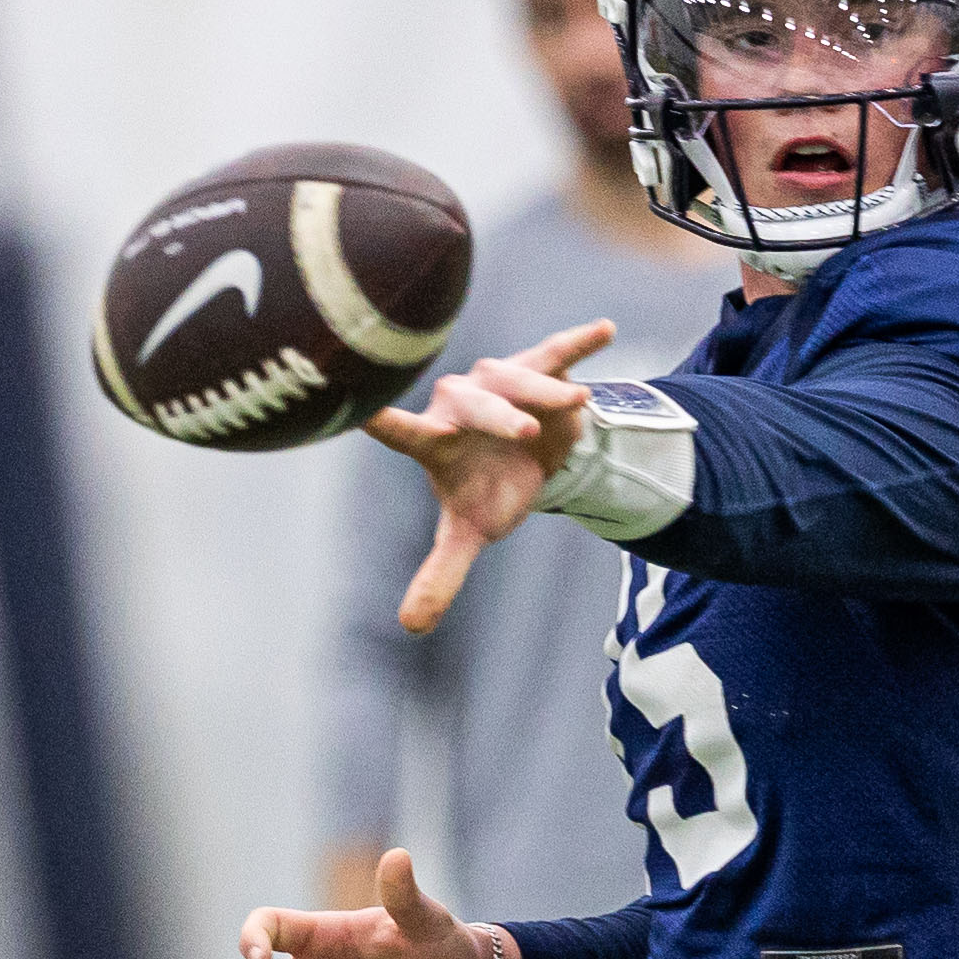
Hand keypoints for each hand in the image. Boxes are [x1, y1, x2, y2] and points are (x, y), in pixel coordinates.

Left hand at [366, 319, 614, 633]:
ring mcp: (498, 379)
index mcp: (434, 440)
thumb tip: (411, 628)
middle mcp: (459, 400)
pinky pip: (557, 352)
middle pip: (472, 400)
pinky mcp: (538, 368)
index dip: (378, 420)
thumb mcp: (467, 533)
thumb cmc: (486, 491)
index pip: (399, 430)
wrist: (526, 456)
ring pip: (516, 375)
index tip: (353, 404)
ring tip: (578, 405)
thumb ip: (440, 575)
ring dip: (544, 388)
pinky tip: (606, 330)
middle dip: (497, 413)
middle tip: (525, 433)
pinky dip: (580, 343)